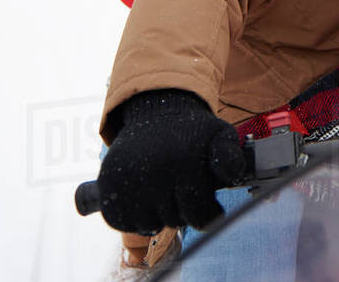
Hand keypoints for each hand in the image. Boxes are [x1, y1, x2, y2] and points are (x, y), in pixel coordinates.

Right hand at [97, 90, 246, 233]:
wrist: (153, 114)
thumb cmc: (191, 134)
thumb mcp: (220, 136)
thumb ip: (232, 158)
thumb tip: (232, 177)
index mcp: (184, 162)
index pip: (201, 216)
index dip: (207, 211)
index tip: (206, 200)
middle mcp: (153, 172)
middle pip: (176, 221)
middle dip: (183, 209)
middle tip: (181, 184)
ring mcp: (127, 182)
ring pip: (150, 225)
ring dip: (157, 213)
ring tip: (161, 186)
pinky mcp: (107, 189)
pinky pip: (124, 223)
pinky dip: (133, 215)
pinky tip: (141, 193)